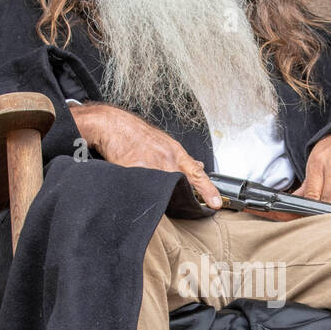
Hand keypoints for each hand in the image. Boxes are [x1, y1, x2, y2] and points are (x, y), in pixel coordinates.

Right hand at [71, 103, 222, 207]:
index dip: (208, 190)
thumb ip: (182, 158)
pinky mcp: (134, 171)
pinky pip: (144, 188)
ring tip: (156, 190)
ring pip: (162, 189)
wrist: (114, 126)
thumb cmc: (138, 134)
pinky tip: (141, 187)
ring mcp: (150, 166)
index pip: (197, 174)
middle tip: (181, 203)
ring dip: (162, 195)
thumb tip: (199, 166)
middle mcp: (165, 160)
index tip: (216, 204)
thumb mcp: (165, 143)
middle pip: (180, 185)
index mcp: (175, 152)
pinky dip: (145, 191)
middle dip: (181, 196)